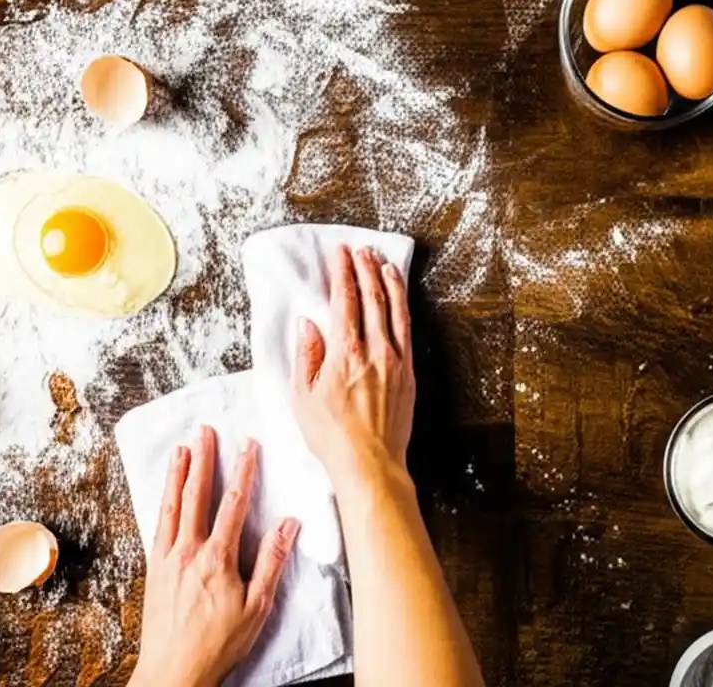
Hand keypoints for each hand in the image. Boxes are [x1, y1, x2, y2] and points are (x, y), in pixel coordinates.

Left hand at [130, 426, 299, 686]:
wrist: (174, 672)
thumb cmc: (218, 644)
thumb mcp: (257, 608)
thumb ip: (272, 563)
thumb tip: (288, 526)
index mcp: (217, 559)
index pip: (233, 504)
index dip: (242, 471)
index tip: (247, 445)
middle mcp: (188, 552)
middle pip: (197, 496)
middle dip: (203, 460)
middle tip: (205, 431)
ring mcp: (166, 560)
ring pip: (172, 507)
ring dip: (177, 475)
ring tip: (180, 450)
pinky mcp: (154, 571)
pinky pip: (157, 527)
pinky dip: (162, 504)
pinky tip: (164, 495)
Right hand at [291, 245, 415, 486]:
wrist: (370, 463)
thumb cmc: (332, 435)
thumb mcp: (303, 397)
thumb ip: (306, 355)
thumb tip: (308, 324)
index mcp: (345, 353)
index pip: (344, 300)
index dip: (342, 272)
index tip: (339, 253)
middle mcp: (374, 350)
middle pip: (372, 297)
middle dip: (365, 268)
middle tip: (359, 250)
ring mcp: (396, 360)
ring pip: (395, 309)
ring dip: (388, 281)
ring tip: (383, 261)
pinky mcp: (409, 373)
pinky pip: (408, 330)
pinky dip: (403, 307)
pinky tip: (400, 297)